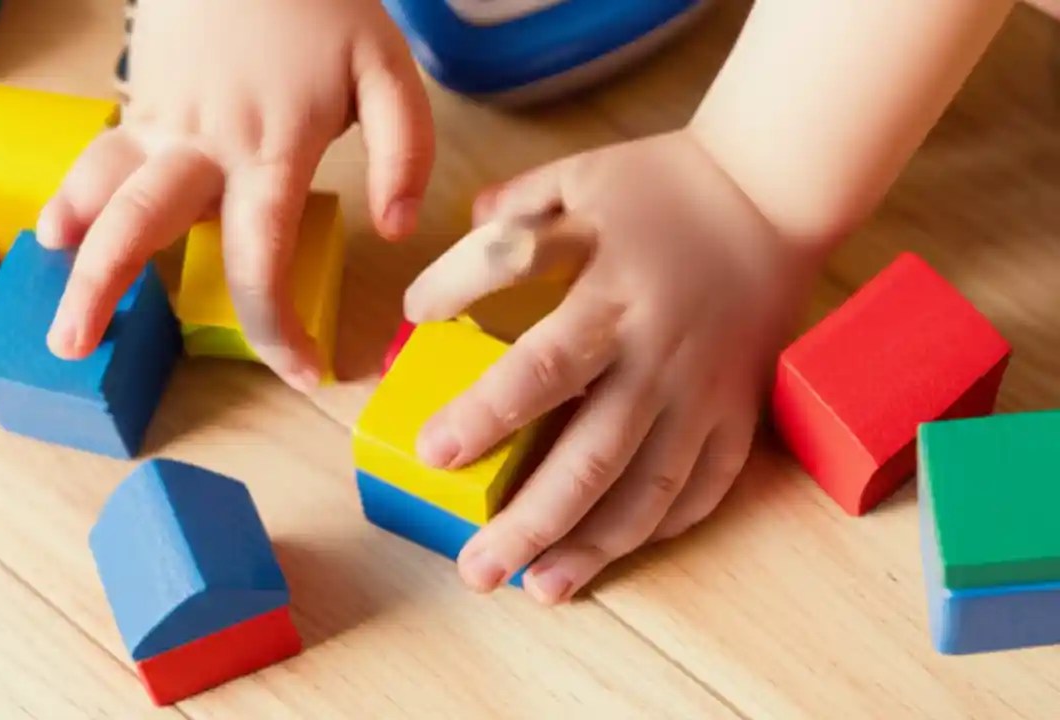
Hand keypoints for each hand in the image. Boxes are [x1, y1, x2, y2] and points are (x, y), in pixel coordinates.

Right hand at [39, 0, 432, 391]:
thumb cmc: (324, 4)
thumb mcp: (386, 69)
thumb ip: (404, 150)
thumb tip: (396, 230)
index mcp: (269, 147)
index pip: (261, 258)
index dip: (275, 328)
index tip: (302, 372)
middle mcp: (203, 143)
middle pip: (142, 224)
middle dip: (104, 289)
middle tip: (72, 349)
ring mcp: (162, 120)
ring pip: (101, 185)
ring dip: (70, 241)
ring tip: (49, 291)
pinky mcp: (142, 102)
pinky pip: (102, 154)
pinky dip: (76, 193)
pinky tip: (59, 228)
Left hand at [404, 130, 822, 603]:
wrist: (776, 192)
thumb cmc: (664, 185)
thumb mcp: (579, 177)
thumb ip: (506, 222)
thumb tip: (433, 285)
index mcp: (613, 296)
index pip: (542, 367)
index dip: (485, 413)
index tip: (430, 453)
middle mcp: (659, 356)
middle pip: (592, 455)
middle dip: (530, 520)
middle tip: (474, 568)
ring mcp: (705, 392)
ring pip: (647, 489)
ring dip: (591, 546)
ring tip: (535, 589)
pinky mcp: (739, 412)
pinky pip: (704, 487)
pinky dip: (659, 526)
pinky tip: (611, 555)